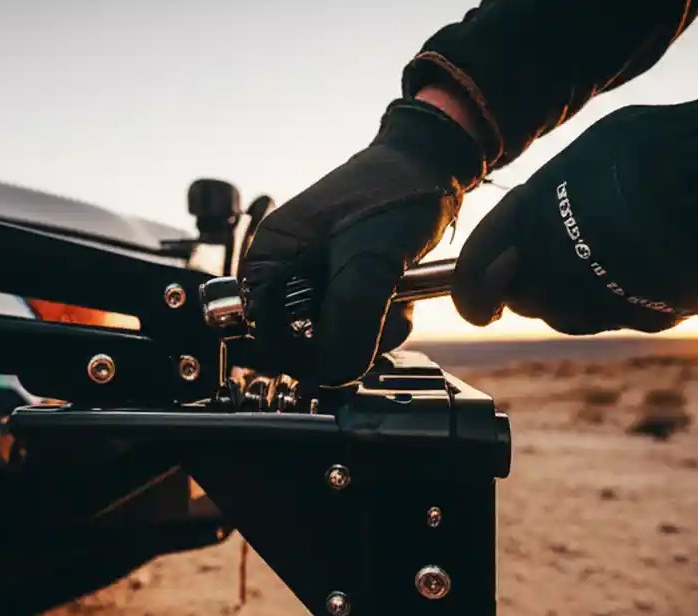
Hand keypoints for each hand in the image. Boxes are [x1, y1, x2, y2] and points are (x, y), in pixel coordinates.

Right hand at [241, 97, 485, 385]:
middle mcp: (284, 265)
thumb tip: (335, 372)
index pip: (263, 333)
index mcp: (271, 257)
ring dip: (368, 331)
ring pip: (329, 331)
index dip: (300, 355)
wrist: (435, 161)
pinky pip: (350, 316)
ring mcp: (313, 270)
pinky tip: (400, 297)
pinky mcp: (341, 274)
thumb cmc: (397, 193)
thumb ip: (349, 320)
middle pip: (298, 337)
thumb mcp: (371, 262)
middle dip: (344, 341)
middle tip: (381, 322)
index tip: (340, 359)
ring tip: (397, 303)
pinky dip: (377, 318)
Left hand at [452, 89, 697, 334]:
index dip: (473, 280)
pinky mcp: (642, 317)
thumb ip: (558, 189)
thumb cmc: (661, 150)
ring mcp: (599, 300)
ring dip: (573, 295)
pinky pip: (613, 316)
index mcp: (530, 223)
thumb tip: (546, 202)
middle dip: (530, 285)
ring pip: (565, 316)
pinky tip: (637, 267)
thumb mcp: (593, 151)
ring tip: (605, 254)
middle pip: (523, 298)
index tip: (481, 286)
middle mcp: (555, 269)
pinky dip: (614, 298)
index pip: (474, 269)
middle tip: (551, 262)